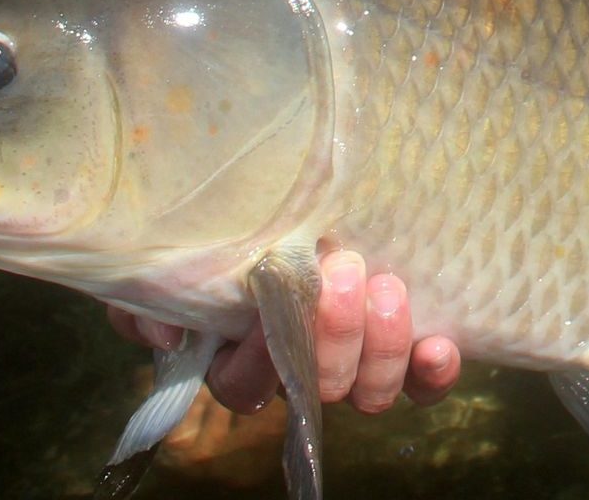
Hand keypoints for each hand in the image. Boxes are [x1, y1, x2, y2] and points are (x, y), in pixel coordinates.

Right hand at [107, 250, 460, 413]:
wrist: (315, 196)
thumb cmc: (238, 229)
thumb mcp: (180, 252)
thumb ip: (149, 294)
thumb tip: (166, 328)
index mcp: (244, 356)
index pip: (246, 383)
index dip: (258, 357)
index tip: (268, 305)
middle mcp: (304, 369)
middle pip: (320, 388)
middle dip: (334, 334)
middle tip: (343, 268)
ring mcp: (358, 366)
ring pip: (371, 393)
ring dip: (382, 346)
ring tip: (388, 288)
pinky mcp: (409, 355)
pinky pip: (424, 384)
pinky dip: (432, 370)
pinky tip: (440, 342)